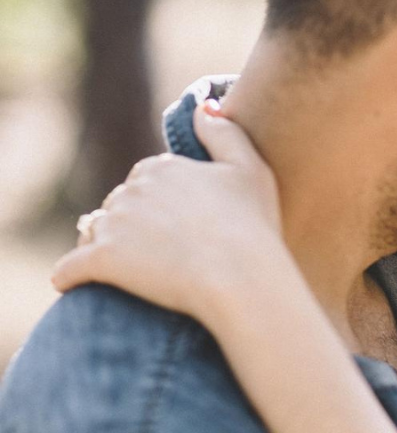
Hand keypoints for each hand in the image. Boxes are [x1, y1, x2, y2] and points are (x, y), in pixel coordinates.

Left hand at [53, 101, 290, 323]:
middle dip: (129, 225)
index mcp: (163, 167)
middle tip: (157, 254)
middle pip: (118, 205)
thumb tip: (202, 108)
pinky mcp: (102, 260)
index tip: (178, 227)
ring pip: (93, 233)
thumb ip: (226, 133)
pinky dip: (70, 277)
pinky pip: (70, 269)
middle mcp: (132, 189)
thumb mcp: (252, 171)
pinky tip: (74, 286)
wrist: (242, 280)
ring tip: (122, 272)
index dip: (160, 204)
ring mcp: (114, 224)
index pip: (146, 181)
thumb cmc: (253, 228)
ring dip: (101, 247)